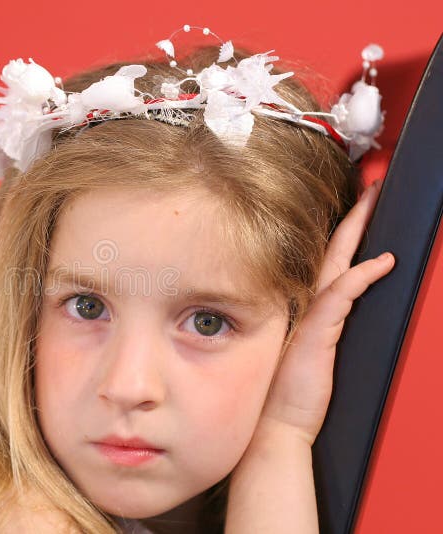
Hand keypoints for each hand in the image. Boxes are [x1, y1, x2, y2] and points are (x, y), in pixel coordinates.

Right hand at [258, 178, 394, 445]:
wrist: (274, 423)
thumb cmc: (287, 394)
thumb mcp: (307, 354)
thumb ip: (321, 326)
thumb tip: (334, 308)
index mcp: (302, 308)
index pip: (326, 262)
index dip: (343, 233)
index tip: (358, 208)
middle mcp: (304, 305)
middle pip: (332, 251)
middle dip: (354, 217)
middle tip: (371, 187)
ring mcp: (309, 316)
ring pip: (337, 262)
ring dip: (358, 231)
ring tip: (374, 202)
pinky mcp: (317, 331)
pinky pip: (343, 294)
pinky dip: (364, 275)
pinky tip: (382, 262)